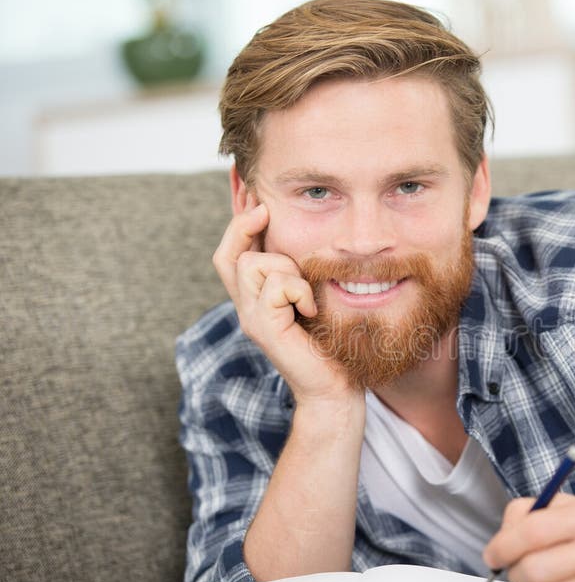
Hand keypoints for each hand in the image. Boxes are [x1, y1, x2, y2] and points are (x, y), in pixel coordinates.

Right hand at [212, 196, 354, 402]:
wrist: (336, 388)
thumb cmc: (333, 344)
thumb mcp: (317, 297)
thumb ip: (304, 272)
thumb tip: (307, 232)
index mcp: (257, 299)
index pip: (232, 252)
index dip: (238, 221)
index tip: (254, 192)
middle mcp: (247, 307)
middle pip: (232, 253)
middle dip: (252, 232)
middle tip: (274, 224)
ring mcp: (251, 318)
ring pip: (255, 263)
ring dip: (287, 270)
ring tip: (307, 296)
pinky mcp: (263, 328)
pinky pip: (276, 285)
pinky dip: (298, 290)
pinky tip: (312, 310)